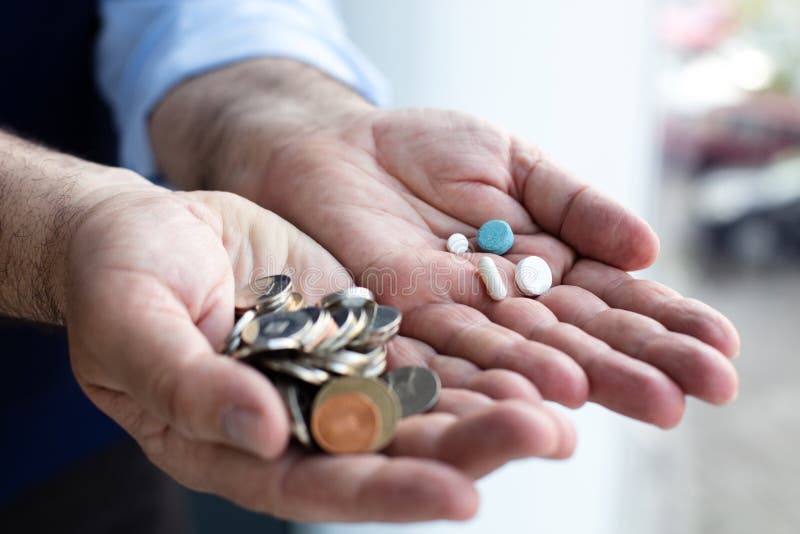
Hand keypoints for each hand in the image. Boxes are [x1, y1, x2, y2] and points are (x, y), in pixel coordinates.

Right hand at [65, 182, 573, 521]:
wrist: (145, 233)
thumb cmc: (119, 283)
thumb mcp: (135, 330)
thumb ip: (188, 384)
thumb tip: (259, 430)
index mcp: (241, 446)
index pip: (323, 485)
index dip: (391, 492)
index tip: (460, 497)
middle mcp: (301, 422)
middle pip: (394, 449)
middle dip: (471, 447)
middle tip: (546, 437)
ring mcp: (335, 372)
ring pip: (424, 400)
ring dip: (492, 402)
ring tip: (563, 405)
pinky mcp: (359, 325)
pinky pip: (423, 342)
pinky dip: (473, 349)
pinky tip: (528, 350)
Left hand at [256, 108, 739, 427]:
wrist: (338, 147)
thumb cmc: (427, 151)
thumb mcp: (513, 161)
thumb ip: (574, 205)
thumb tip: (647, 251)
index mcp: (542, 266)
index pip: (612, 300)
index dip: (665, 322)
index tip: (721, 347)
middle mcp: (506, 305)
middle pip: (581, 336)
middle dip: (646, 360)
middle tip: (710, 388)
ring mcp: (458, 318)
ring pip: (530, 353)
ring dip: (592, 375)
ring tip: (652, 398)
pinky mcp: (403, 322)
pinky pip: (458, 348)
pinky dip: (506, 369)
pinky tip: (556, 387)